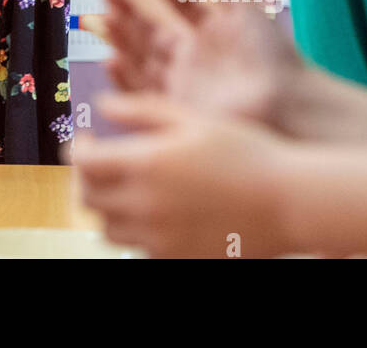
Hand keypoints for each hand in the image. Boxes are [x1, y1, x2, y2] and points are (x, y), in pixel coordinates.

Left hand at [75, 91, 295, 257]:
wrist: (289, 201)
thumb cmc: (245, 150)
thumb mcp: (192, 118)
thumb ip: (140, 111)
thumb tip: (102, 107)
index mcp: (144, 164)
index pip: (83, 163)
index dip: (77, 148)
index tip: (87, 138)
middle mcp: (144, 205)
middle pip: (87, 199)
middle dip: (85, 179)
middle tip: (99, 164)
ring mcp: (159, 238)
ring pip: (107, 230)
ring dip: (106, 208)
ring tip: (124, 189)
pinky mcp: (177, 258)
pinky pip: (138, 248)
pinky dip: (134, 230)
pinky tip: (155, 210)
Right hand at [103, 0, 298, 127]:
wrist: (291, 98)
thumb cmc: (272, 55)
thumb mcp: (242, 9)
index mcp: (194, 42)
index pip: (154, 21)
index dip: (133, 6)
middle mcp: (181, 64)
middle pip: (141, 41)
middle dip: (122, 21)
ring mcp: (178, 88)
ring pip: (138, 64)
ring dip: (120, 44)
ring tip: (105, 23)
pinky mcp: (179, 111)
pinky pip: (145, 95)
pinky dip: (126, 80)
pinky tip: (112, 61)